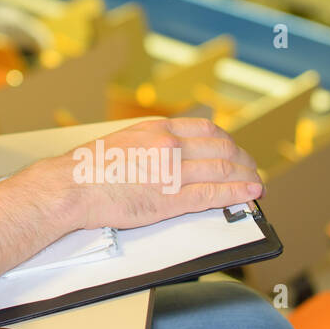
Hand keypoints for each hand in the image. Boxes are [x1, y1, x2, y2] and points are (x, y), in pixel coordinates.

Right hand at [62, 117, 262, 230]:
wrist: (72, 186)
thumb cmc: (89, 168)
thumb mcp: (123, 141)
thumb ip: (150, 143)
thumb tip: (168, 152)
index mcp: (157, 129)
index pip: (205, 129)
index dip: (227, 140)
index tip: (233, 149)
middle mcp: (169, 145)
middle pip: (221, 147)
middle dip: (242, 159)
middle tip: (251, 168)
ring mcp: (172, 172)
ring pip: (224, 169)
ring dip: (247, 176)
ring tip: (257, 184)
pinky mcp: (171, 199)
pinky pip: (213, 194)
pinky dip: (237, 193)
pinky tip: (250, 194)